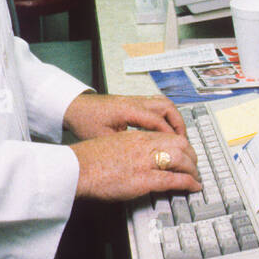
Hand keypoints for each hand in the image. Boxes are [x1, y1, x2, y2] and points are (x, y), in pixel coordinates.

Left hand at [63, 92, 185, 139]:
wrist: (74, 107)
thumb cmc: (85, 121)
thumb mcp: (103, 138)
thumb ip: (125, 146)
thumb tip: (142, 158)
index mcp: (128, 110)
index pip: (158, 121)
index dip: (171, 136)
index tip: (179, 150)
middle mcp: (135, 102)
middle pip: (167, 108)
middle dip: (179, 125)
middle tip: (184, 143)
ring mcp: (135, 100)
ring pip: (164, 104)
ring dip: (174, 119)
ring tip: (178, 137)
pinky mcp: (133, 103)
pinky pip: (156, 106)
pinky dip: (165, 117)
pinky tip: (164, 130)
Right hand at [71, 128, 200, 202]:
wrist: (77, 168)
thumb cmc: (90, 160)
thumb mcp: (114, 145)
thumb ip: (131, 148)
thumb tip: (140, 157)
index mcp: (137, 136)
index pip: (169, 136)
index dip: (183, 145)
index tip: (186, 153)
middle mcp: (145, 145)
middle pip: (180, 144)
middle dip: (192, 155)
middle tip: (195, 165)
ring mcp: (145, 161)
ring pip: (181, 159)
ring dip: (193, 169)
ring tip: (196, 177)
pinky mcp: (144, 179)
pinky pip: (174, 179)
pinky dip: (188, 183)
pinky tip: (193, 187)